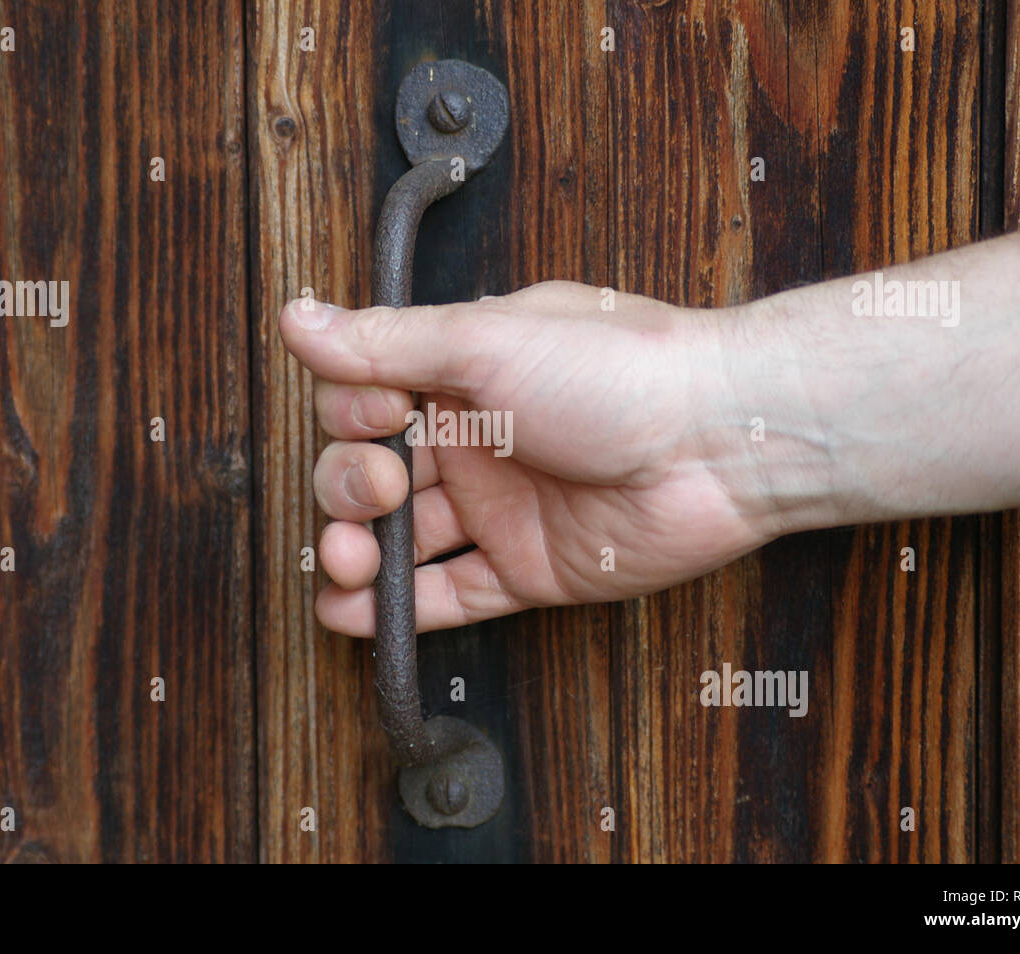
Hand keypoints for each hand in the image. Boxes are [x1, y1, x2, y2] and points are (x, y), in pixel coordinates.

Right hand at [278, 281, 788, 635]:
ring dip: (357, 553)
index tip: (374, 417)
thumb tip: (299, 317)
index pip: (365, 399)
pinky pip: (451, 594)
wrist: (719, 440)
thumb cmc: (619, 370)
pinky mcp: (528, 568)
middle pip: (371, 473)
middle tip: (378, 491)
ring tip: (348, 564)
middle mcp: (476, 441)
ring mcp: (500, 509)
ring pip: (402, 539)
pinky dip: (401, 610)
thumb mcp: (486, 340)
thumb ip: (386, 342)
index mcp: (462, 374)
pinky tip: (353, 613)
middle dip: (348, 487)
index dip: (350, 416)